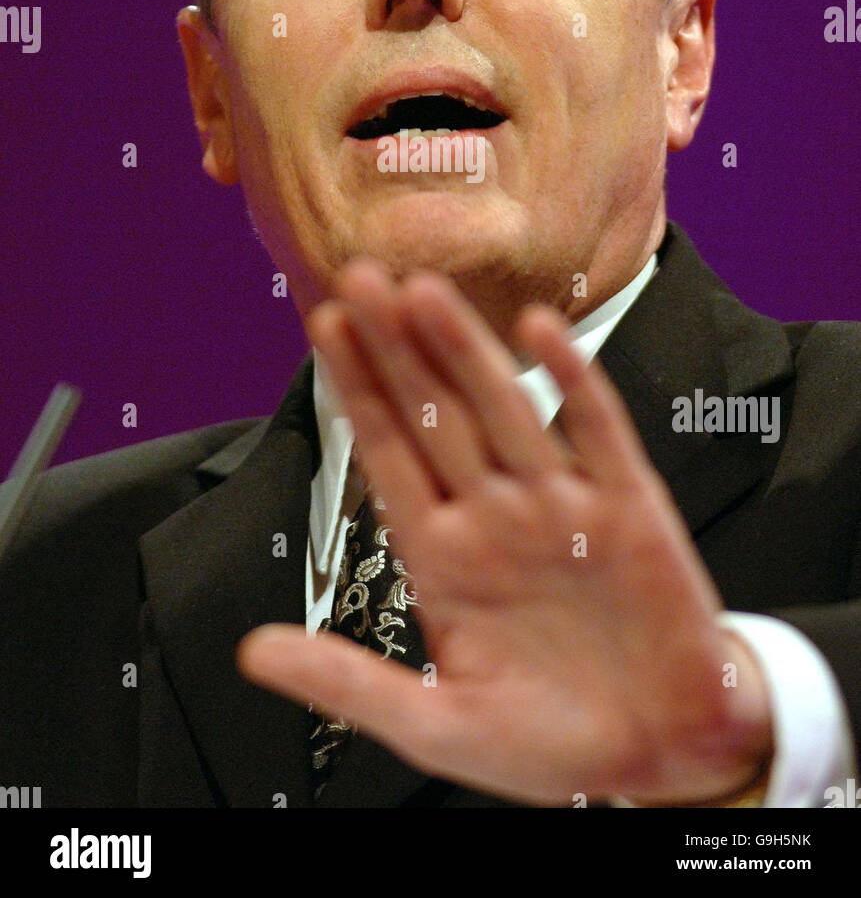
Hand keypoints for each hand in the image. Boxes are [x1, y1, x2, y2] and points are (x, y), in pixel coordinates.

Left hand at [237, 259, 772, 805]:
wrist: (665, 753)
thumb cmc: (551, 741)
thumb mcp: (434, 727)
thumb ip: (346, 684)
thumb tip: (252, 653)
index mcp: (444, 558)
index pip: (389, 452)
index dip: (357, 389)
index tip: (325, 325)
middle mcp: (496, 515)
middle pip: (437, 414)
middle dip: (396, 348)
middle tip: (358, 275)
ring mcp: (561, 503)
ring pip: (504, 408)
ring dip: (465, 349)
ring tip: (423, 290)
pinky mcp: (630, 505)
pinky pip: (598, 430)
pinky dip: (573, 381)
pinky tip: (541, 332)